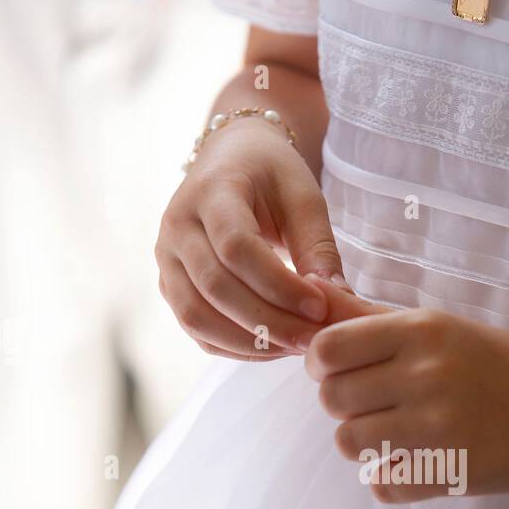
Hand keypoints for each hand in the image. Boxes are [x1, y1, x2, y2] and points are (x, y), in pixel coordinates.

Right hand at [156, 117, 360, 358]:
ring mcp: (167, 261)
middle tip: (315, 339)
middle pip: (216, 288)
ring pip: (198, 318)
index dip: (279, 285)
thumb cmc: (271, 175)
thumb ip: (319, 246)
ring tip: (298, 346)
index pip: (236, 248)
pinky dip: (236, 348)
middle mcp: (177, 228)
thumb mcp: (303, 197)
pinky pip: (198, 331)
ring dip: (251, 342)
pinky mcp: (171, 288)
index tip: (320, 307)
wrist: (231, 161)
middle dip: (270, 322)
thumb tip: (340, 300)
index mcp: (210, 192)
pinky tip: (275, 347)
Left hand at [306, 309, 508, 499]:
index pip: (328, 349)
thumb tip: (310, 293)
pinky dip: (391, 478)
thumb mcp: (439, 327)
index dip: (321, 364)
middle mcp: (427, 376)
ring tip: (395, 434)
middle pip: (332, 400)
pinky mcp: (449, 473)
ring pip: (350, 444)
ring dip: (365, 444)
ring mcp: (438, 428)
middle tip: (375, 405)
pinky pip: (382, 484)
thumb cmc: (496, 364)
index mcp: (422, 331)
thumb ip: (370, 317)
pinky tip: (416, 462)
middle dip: (344, 405)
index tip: (339, 371)